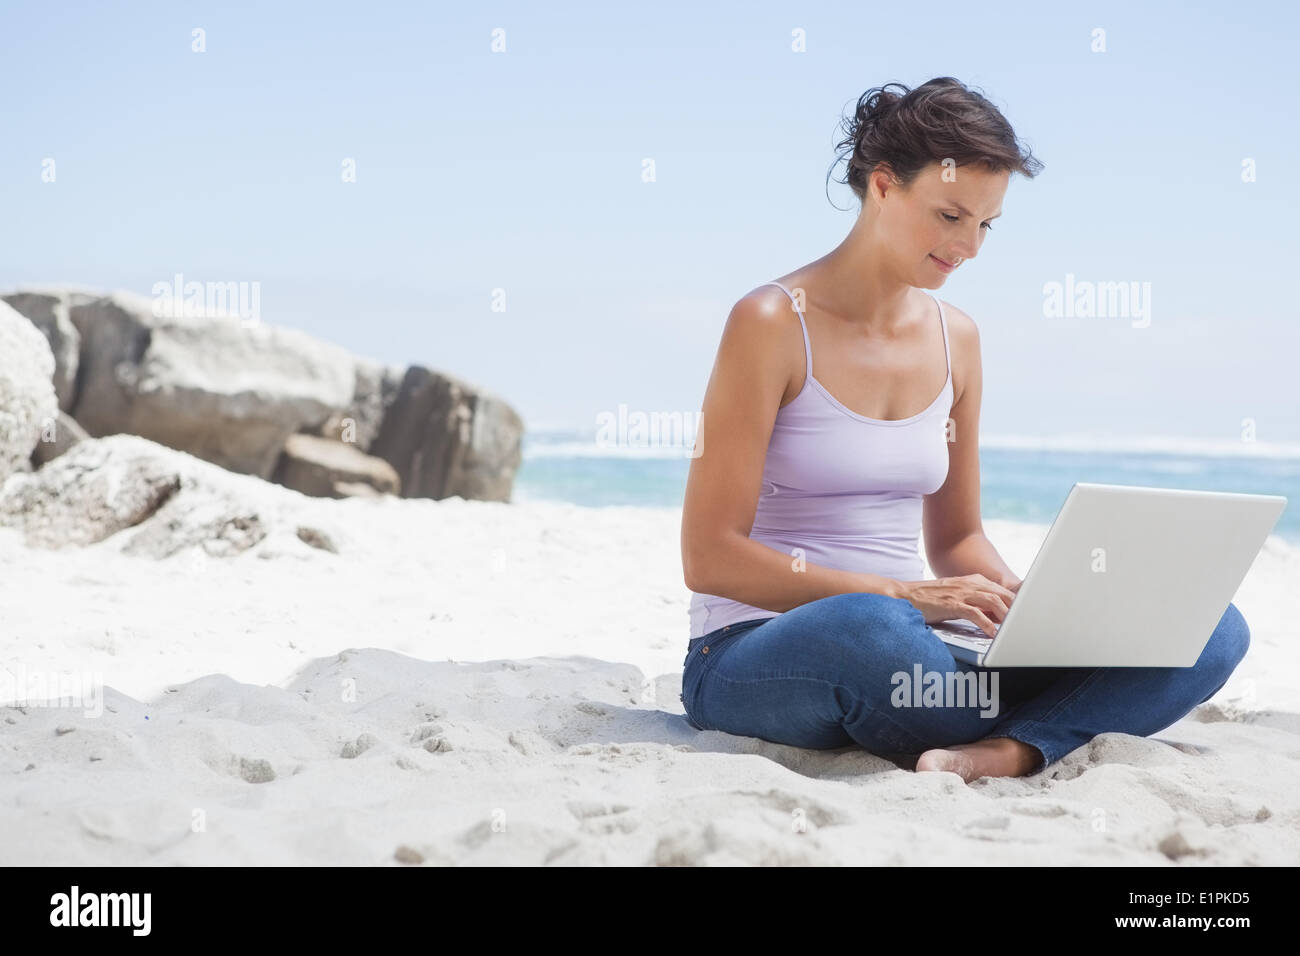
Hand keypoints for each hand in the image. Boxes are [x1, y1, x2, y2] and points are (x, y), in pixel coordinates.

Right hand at [897, 573, 1016, 637]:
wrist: (906, 595)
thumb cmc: (931, 599)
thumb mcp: (958, 597)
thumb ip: (978, 604)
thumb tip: (997, 617)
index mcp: (974, 581)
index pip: (1003, 591)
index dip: (1018, 603)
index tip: (1028, 614)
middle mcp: (970, 584)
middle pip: (1002, 595)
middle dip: (1017, 610)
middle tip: (1025, 624)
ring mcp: (961, 593)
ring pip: (993, 601)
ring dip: (1006, 616)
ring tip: (1013, 629)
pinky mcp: (952, 604)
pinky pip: (975, 613)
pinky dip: (987, 624)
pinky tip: (992, 633)